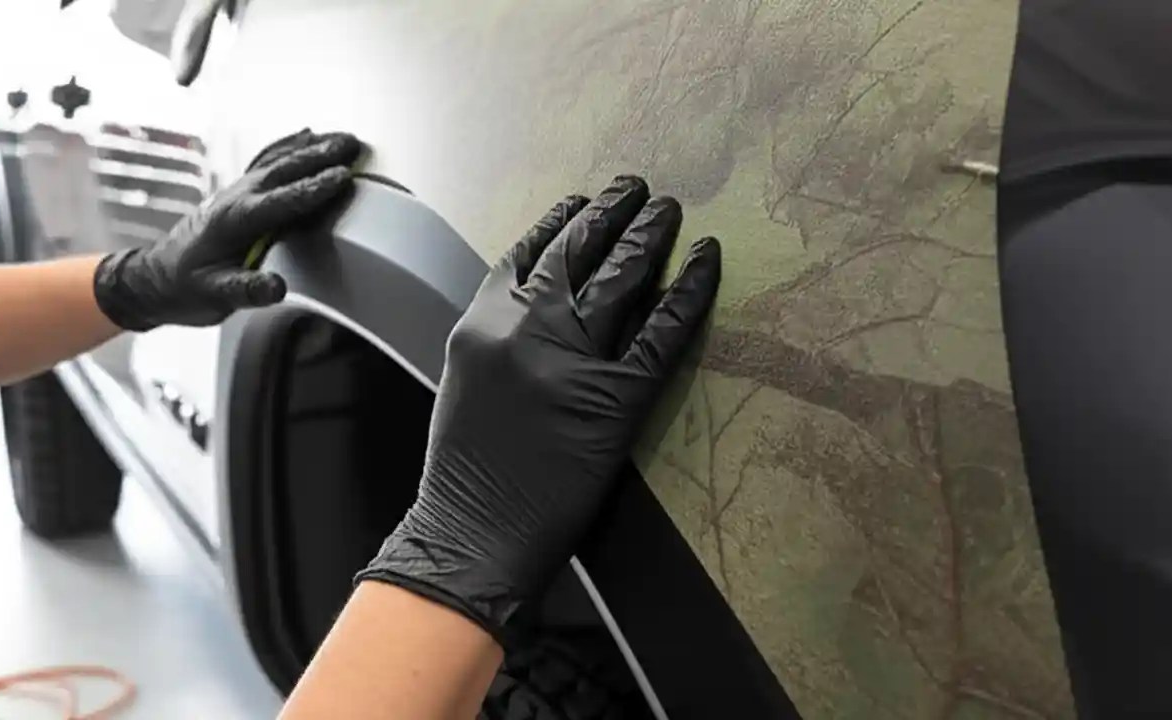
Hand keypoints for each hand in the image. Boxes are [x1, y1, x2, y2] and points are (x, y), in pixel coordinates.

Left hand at [94, 129, 362, 330]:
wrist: (155, 279)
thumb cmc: (185, 288)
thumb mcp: (213, 296)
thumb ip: (245, 290)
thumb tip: (276, 288)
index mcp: (235, 220)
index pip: (283, 199)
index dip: (314, 188)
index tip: (343, 176)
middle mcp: (237, 199)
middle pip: (285, 170)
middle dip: (320, 155)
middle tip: (352, 145)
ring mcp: (237, 192)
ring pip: (279, 161)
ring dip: (312, 147)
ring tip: (342, 138)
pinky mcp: (239, 194)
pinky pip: (268, 162)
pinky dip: (289, 146)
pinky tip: (305, 136)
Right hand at [358, 175, 721, 638]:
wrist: (472, 533)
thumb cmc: (465, 468)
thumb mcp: (467, 379)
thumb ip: (499, 332)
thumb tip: (543, 297)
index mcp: (483, 321)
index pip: (531, 250)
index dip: (564, 218)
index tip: (586, 200)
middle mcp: (526, 327)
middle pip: (579, 250)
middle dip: (612, 211)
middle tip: (639, 188)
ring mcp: (572, 361)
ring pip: (620, 277)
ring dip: (650, 234)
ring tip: (669, 208)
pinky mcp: (617, 398)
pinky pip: (663, 331)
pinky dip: (689, 291)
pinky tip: (706, 260)